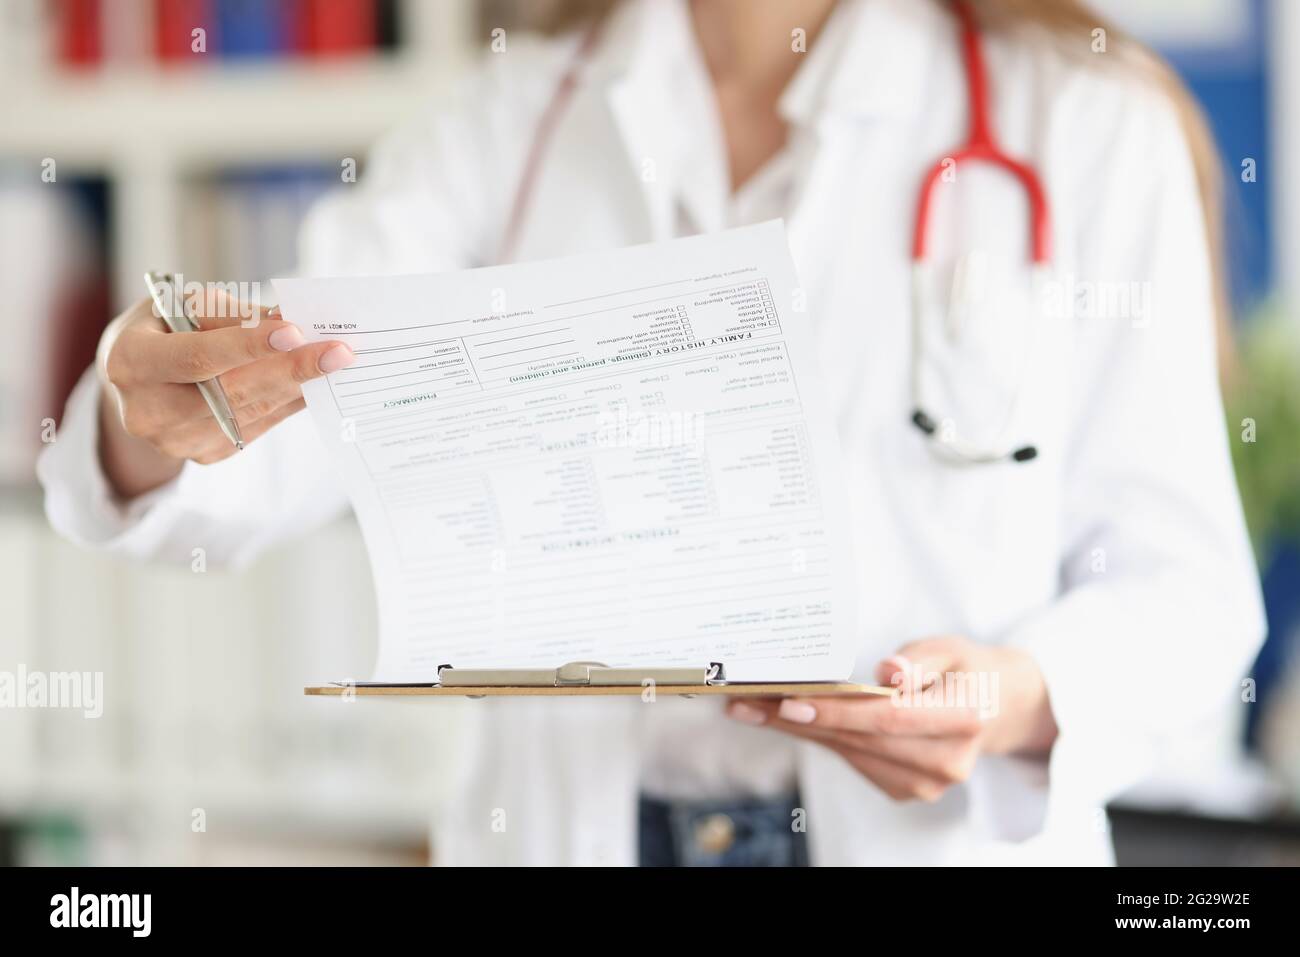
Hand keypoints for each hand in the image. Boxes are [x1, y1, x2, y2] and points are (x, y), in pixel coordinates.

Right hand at [96, 289, 353, 497]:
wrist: (137, 380)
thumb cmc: (163, 329)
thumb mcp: (182, 307)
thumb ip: (230, 315)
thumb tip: (289, 320)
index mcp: (131, 363)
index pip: (198, 356)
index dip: (248, 345)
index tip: (295, 331)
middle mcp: (149, 411)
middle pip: (233, 391)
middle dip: (291, 369)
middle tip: (339, 352)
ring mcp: (178, 441)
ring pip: (253, 411)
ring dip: (299, 386)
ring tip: (336, 362)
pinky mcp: (206, 454)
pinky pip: (259, 426)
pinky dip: (289, 402)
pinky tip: (315, 384)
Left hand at [726, 636, 1058, 802]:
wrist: (995, 706)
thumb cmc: (966, 669)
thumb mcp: (950, 648)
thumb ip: (919, 660)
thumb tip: (890, 674)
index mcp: (964, 718)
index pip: (889, 717)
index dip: (838, 711)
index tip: (789, 700)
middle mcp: (948, 761)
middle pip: (861, 739)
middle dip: (800, 718)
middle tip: (748, 702)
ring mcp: (928, 783)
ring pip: (851, 753)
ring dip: (801, 730)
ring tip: (754, 708)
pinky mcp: (909, 790)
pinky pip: (855, 761)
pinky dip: (822, 739)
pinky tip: (790, 720)